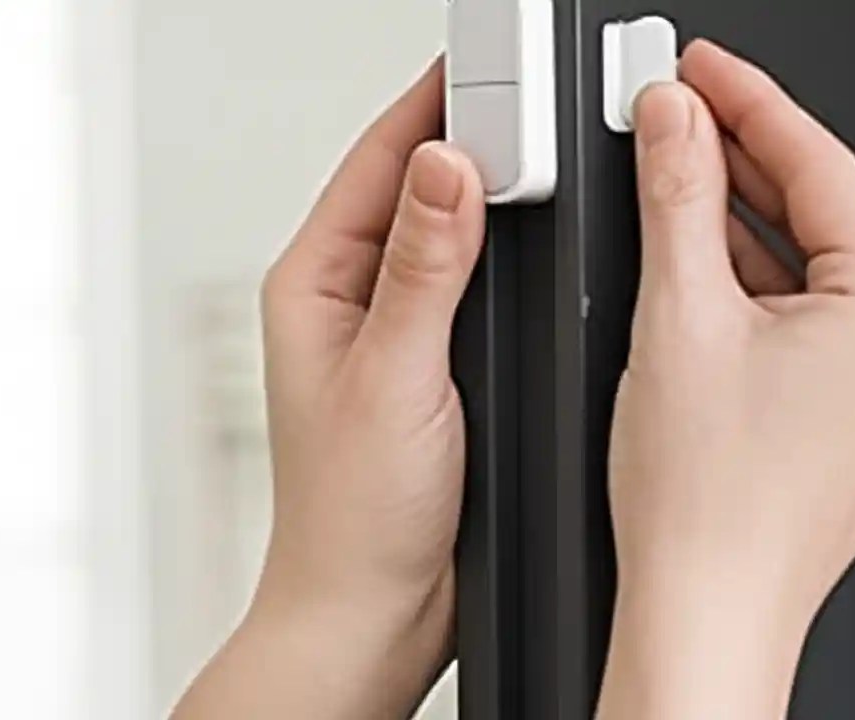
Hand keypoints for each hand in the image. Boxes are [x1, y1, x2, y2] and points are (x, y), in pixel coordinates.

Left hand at [174, 61, 485, 718]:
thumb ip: (423, 271)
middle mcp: (348, 299)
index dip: (432, 106)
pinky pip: (469, 282)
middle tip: (529, 96)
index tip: (484, 64)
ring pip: (445, 232)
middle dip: (469, 138)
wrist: (374, 609)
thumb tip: (447, 170)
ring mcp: (392, 330)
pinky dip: (503, 253)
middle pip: (413, 186)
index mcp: (314, 286)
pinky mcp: (430, 364)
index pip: (377, 163)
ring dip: (488, 193)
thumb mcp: (392, 379)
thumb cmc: (352, 515)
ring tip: (539, 149)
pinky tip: (537, 240)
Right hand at [598, 41, 854, 718]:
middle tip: (677, 114)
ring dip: (742, 226)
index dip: (750, 102)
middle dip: (742, 162)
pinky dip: (758, 290)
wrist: (703, 611)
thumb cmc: (704, 501)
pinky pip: (814, 322)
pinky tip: (700, 266)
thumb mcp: (678, 314)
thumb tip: (674, 119)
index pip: (822, 167)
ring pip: (814, 271)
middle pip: (822, 217)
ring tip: (675, 181)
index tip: (703, 70)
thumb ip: (677, 194)